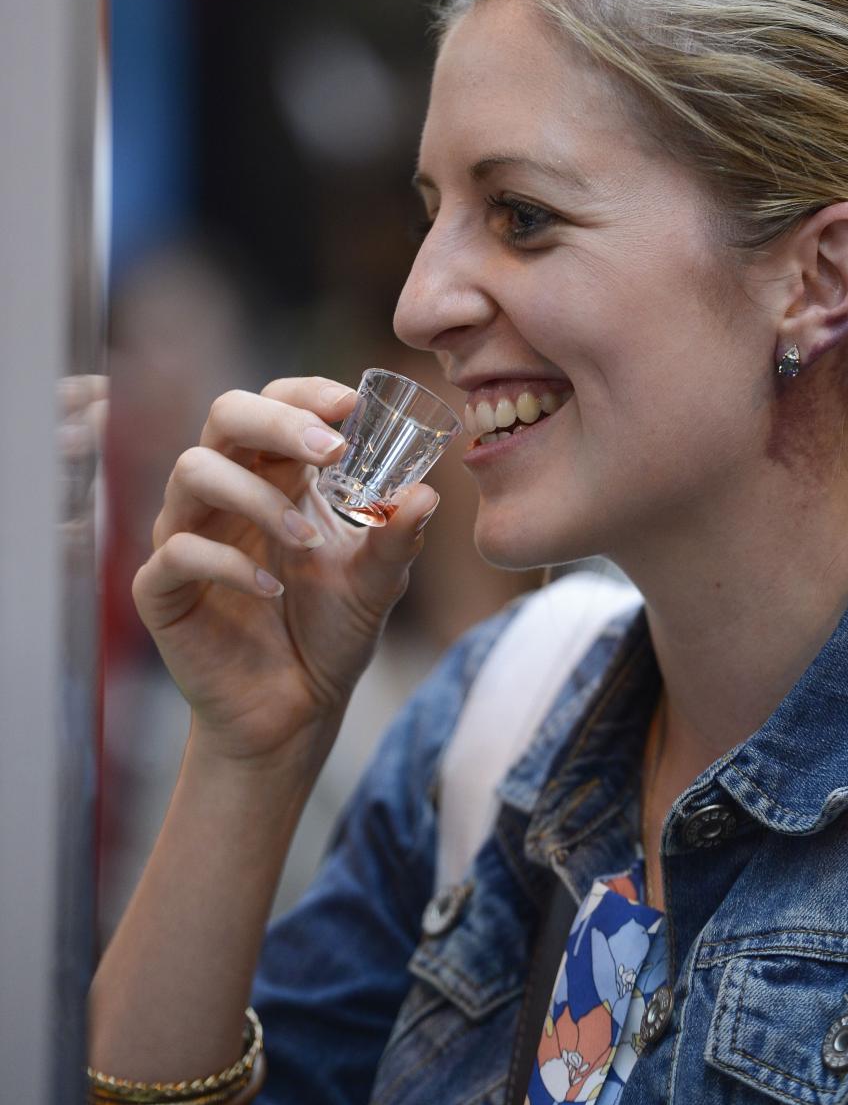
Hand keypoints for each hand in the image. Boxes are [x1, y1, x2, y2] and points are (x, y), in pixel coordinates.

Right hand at [131, 376, 440, 771]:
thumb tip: (427, 493)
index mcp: (276, 473)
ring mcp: (188, 534)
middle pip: (226, 414)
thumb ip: (398, 536)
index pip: (277, 402)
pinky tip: (271, 589)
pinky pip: (177, 551)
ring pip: (193, 470)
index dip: (307, 394)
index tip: (351, 404)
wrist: (296, 711)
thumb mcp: (378, 582)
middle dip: (278, 421)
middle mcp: (226, 492)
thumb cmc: (332, 630)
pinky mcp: (162, 587)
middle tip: (331, 451)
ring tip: (306, 540)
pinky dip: (227, 563)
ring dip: (256, 495)